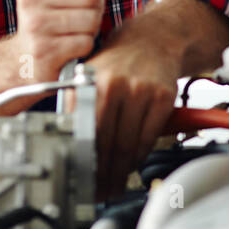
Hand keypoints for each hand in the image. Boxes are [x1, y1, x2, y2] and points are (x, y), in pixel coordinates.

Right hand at [11, 0, 142, 84]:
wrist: (25, 57)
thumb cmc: (56, 18)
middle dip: (95, 8)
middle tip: (79, 16)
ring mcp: (34, 23)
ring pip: (91, 18)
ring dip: (90, 29)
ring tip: (73, 31)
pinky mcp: (43, 50)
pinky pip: (85, 42)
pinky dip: (84, 47)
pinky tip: (69, 47)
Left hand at [86, 25, 181, 200]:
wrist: (152, 40)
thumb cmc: (117, 61)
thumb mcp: (87, 75)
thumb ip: (75, 105)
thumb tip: (65, 144)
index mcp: (93, 81)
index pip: (86, 131)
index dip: (83, 160)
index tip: (81, 178)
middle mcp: (118, 85)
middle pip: (107, 142)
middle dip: (101, 172)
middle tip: (97, 189)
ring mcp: (143, 91)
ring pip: (129, 144)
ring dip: (120, 170)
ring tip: (113, 183)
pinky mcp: (163, 98)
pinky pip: (148, 138)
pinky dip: (138, 156)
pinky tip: (130, 164)